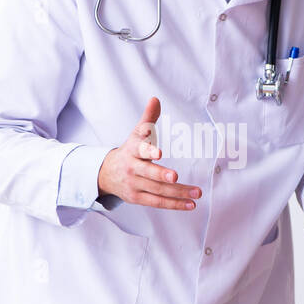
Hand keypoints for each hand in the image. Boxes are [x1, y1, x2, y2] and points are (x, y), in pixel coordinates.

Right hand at [98, 96, 202, 210]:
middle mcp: (133, 168)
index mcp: (133, 150)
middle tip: (175, 176)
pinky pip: (158, 202)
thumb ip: (148, 118)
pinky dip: (175, 204)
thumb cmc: (129, 151)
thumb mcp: (136, 135)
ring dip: (178, 192)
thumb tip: (155, 99)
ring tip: (196, 193)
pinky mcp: (138, 198)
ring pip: (157, 190)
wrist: (106, 173)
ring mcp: (134, 185)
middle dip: (162, 175)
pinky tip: (190, 204)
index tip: (158, 153)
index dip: (149, 151)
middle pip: (148, 173)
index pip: (140, 150)